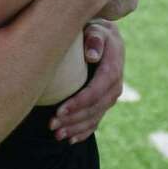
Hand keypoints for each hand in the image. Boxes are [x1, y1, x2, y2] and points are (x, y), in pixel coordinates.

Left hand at [50, 20, 124, 142]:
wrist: (106, 38)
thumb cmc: (95, 31)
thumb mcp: (96, 29)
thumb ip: (94, 39)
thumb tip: (92, 55)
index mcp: (113, 68)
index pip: (96, 90)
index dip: (79, 103)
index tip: (59, 110)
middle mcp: (115, 86)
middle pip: (95, 108)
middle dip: (73, 119)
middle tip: (52, 125)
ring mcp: (110, 96)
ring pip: (95, 117)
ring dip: (76, 128)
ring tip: (57, 134)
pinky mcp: (104, 102)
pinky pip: (96, 121)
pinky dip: (84, 132)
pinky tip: (70, 139)